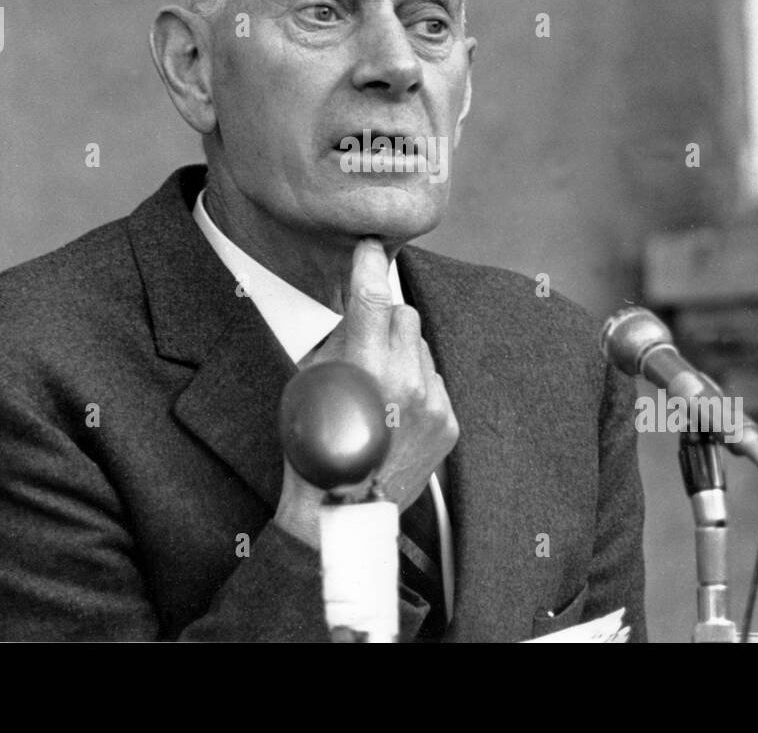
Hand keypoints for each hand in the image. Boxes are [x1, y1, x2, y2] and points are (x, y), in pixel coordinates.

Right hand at [273, 239, 459, 548]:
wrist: (342, 512)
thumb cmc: (314, 447)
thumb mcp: (309, 381)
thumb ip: (338, 337)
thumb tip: (358, 301)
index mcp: (363, 367)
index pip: (373, 293)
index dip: (370, 263)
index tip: (370, 246)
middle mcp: (404, 380)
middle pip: (403, 313)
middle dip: (383, 319)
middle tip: (363, 346)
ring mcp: (431, 402)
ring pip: (420, 345)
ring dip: (401, 354)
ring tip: (377, 390)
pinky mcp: (448, 421)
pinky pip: (434, 377)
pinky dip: (417, 384)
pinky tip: (394, 411)